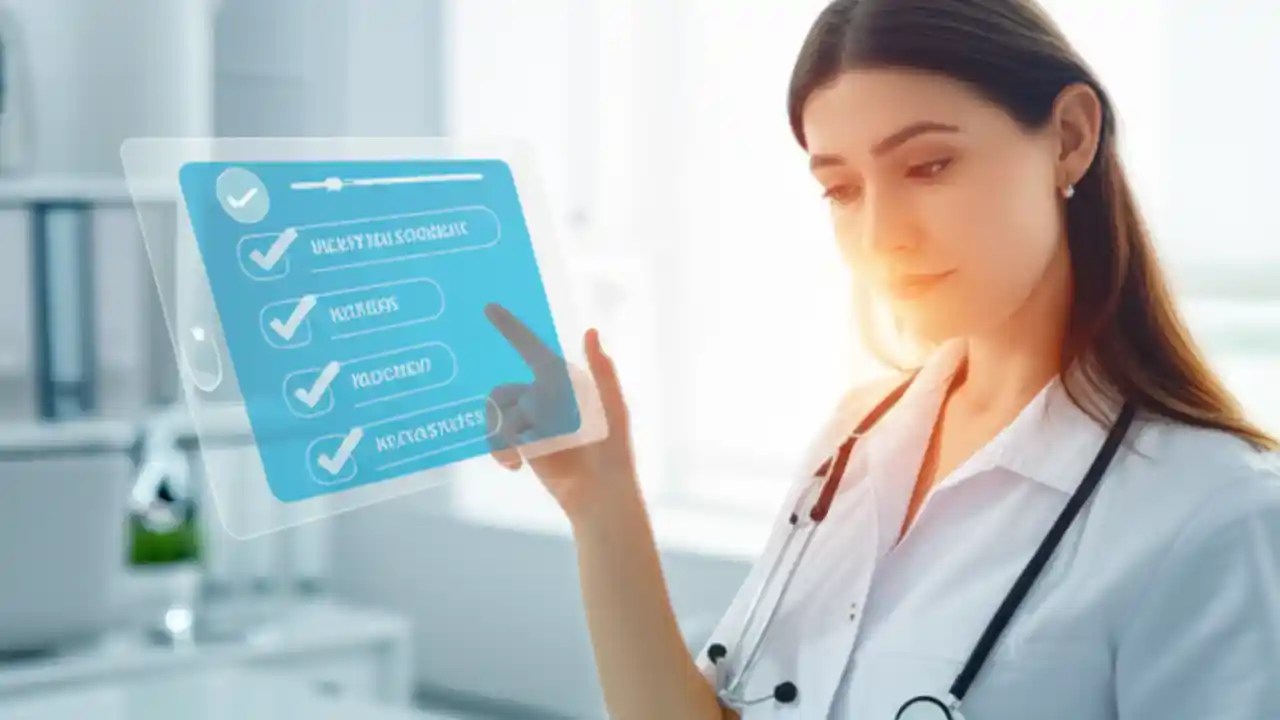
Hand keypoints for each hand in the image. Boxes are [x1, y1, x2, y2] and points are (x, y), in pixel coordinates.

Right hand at [483, 303, 635, 520]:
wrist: (598, 494)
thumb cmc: (612, 450)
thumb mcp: (611, 408)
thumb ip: (600, 371)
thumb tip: (590, 331)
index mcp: (563, 383)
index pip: (532, 350)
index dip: (511, 329)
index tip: (489, 307)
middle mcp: (542, 397)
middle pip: (507, 391)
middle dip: (521, 416)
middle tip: (554, 438)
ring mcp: (528, 421)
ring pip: (497, 414)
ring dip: (508, 434)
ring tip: (527, 453)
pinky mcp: (519, 445)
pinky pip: (494, 436)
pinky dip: (499, 449)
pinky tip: (514, 465)